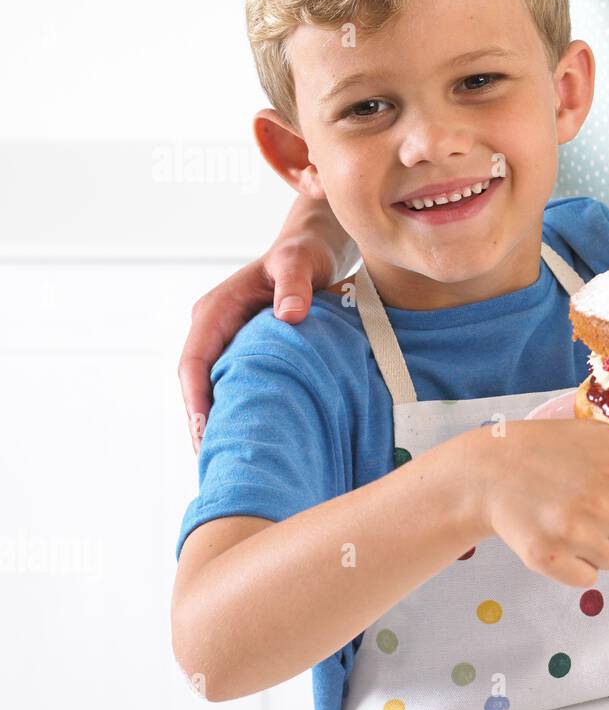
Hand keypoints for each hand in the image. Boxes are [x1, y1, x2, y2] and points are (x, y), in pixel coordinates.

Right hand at [179, 230, 342, 451]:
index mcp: (215, 311)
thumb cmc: (304, 252)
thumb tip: (289, 316)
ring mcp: (228, 340)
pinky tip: (251, 435)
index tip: (203, 433)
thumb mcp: (299, 262)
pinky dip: (237, 408)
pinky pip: (234, 383)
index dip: (195, 400)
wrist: (312, 246)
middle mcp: (214, 328)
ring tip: (228, 460)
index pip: (194, 362)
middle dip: (201, 422)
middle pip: (197, 383)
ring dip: (217, 420)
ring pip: (213, 387)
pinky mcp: (245, 350)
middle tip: (214, 462)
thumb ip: (295, 285)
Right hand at [465, 420, 608, 587]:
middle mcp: (600, 507)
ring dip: (601, 545)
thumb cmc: (556, 449)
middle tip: (599, 505)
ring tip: (573, 515)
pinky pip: (587, 579)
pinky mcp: (546, 559)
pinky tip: (558, 534)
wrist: (491, 470)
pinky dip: (577, 563)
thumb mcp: (608, 442)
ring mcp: (571, 536)